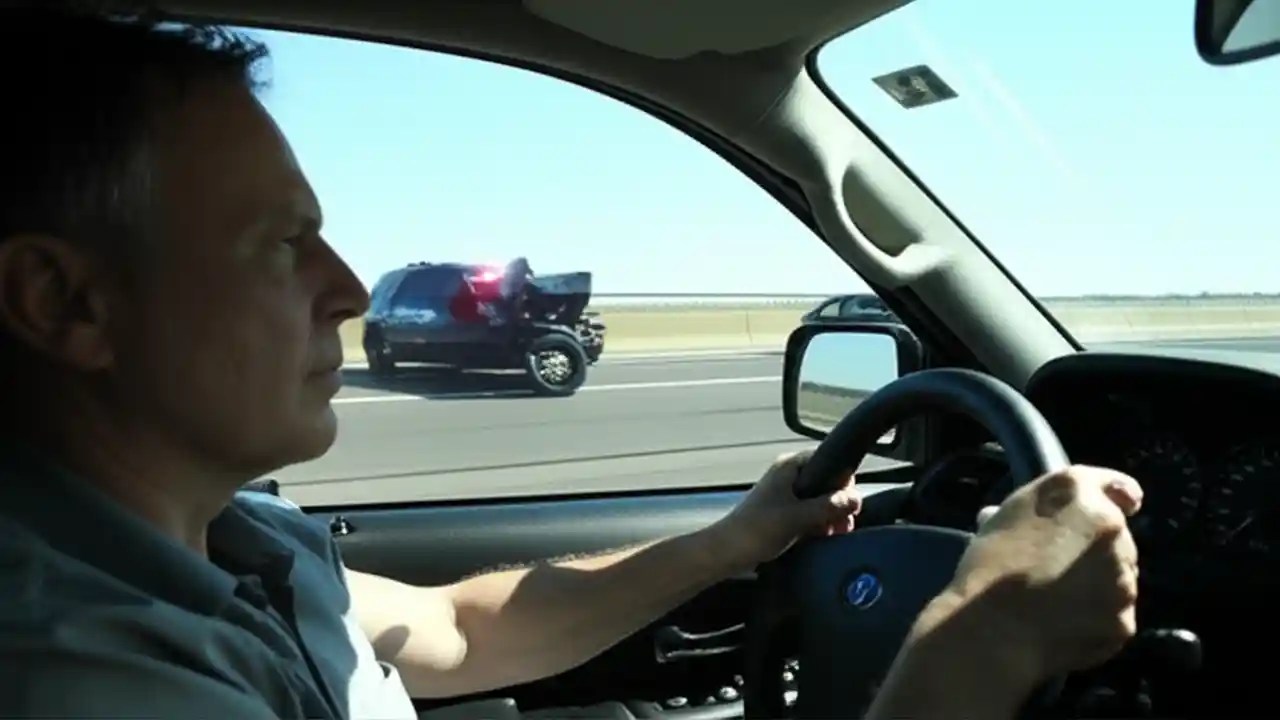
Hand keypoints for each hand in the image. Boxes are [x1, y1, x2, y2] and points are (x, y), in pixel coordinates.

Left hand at [709, 449, 861, 568]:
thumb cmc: (757, 529)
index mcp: (789, 466)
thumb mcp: (800, 517)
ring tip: (836, 532)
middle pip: (826, 483)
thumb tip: (856, 499)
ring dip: (830, 516)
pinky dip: (818, 523)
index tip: (850, 502)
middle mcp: (787, 476)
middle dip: (838, 503)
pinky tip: (823, 536)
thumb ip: (830, 506)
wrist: (727, 552)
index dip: (843, 480)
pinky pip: (808, 513)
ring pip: (818, 500)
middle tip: (845, 523)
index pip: (828, 460)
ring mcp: (784, 495)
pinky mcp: (782, 513)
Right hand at [926, 464, 1142, 683]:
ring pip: (1118, 579)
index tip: (1126, 504)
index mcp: (1077, 494)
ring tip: (1056, 603)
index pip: (1118, 485)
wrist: (993, 627)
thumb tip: (1024, 522)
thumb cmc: (988, 567)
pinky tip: (1063, 626)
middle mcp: (1111, 528)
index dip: (1120, 496)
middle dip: (1096, 551)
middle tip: (1058, 569)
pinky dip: (1096, 621)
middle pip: (1117, 539)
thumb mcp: (1001, 519)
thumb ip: (1031, 511)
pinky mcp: (1124, 620)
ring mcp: (1124, 578)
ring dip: (1098, 586)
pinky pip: (1113, 617)